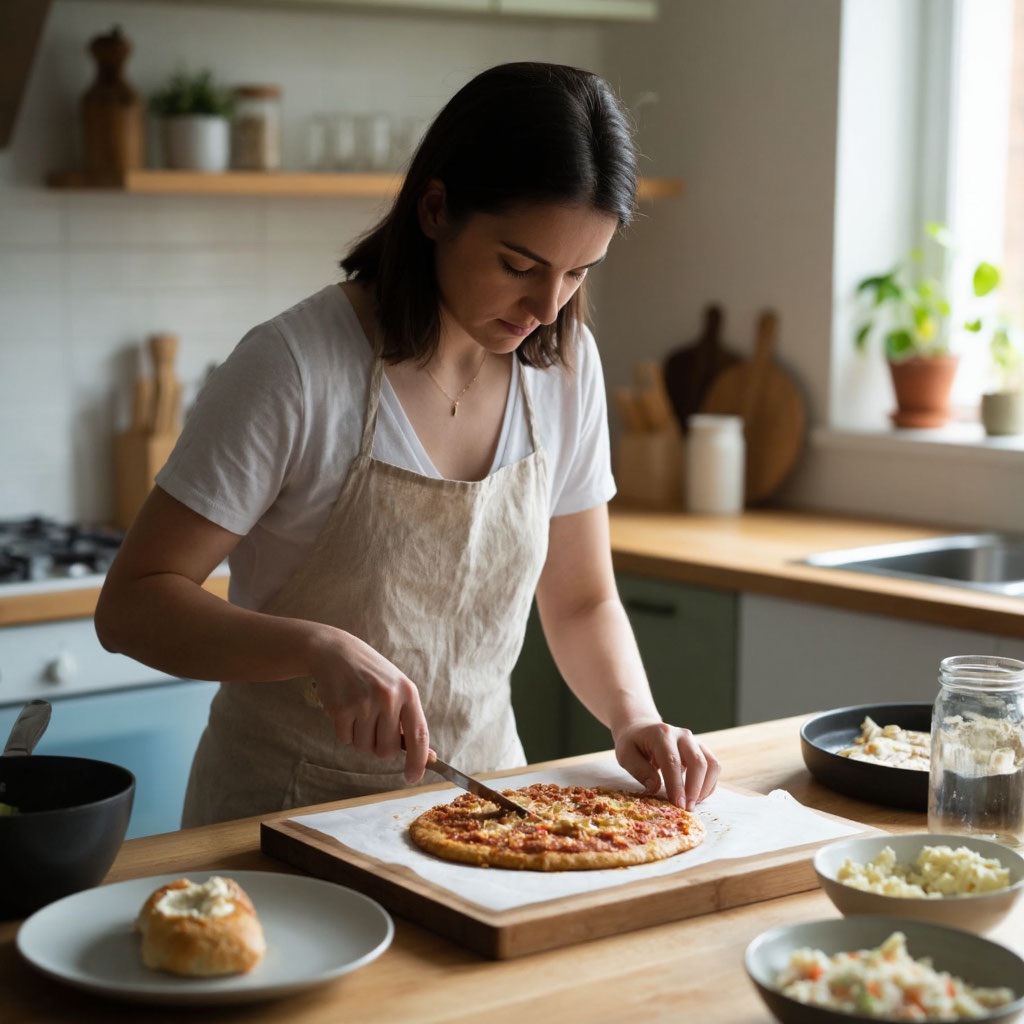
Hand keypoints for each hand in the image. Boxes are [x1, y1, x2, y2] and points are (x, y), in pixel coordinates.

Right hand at [306, 626, 429, 783]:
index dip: (418, 761)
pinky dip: (345, 732)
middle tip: (375, 726)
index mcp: (408, 693)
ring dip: (361, 738)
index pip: (419, 736)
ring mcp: (364, 703)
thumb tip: (428, 757)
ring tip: (359, 712)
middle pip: (387, 751)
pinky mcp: (341, 709)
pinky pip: (346, 740)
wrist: (337, 652)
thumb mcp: (398, 690)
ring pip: (365, 748)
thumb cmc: (372, 674)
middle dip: (380, 747)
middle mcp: (388, 698)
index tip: (414, 777)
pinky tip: (345, 710)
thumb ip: (410, 722)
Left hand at [614, 720, 719, 809]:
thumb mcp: (626, 754)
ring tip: (691, 804)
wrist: (642, 728)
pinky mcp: (701, 749)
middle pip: (697, 762)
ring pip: (711, 764)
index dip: (676, 785)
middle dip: (694, 789)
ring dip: (704, 788)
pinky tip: (695, 796)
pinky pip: (713, 767)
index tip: (678, 805)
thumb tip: (655, 787)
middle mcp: (682, 735)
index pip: (672, 762)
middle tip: (686, 809)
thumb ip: (639, 770)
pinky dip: (708, 785)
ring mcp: (694, 741)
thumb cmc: (633, 744)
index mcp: (661, 734)